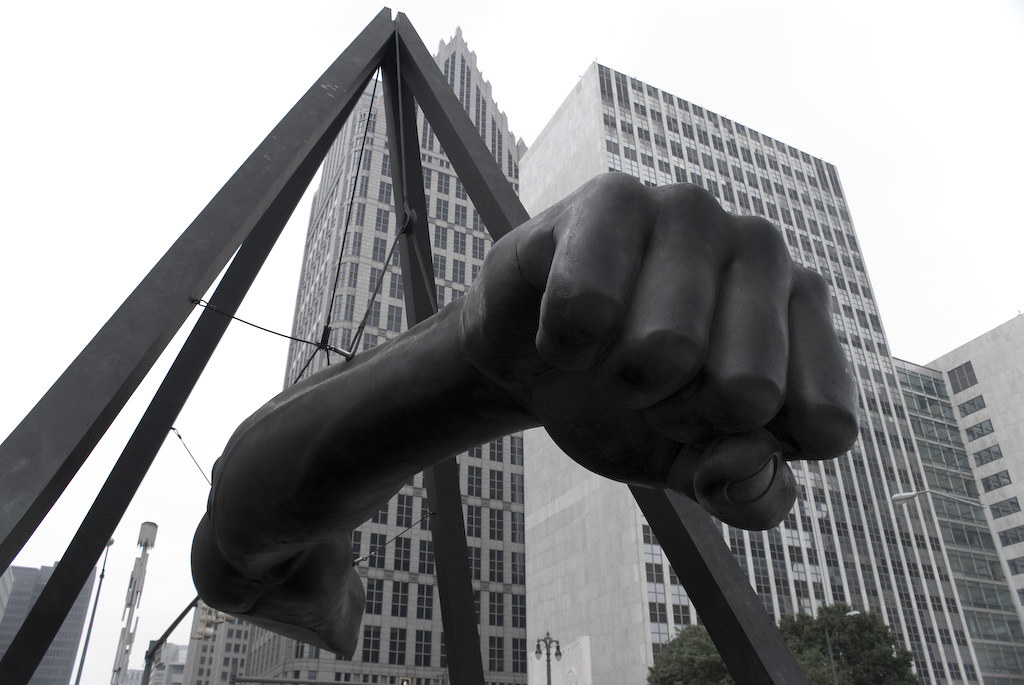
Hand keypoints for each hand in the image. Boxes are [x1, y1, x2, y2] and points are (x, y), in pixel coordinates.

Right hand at [461, 174, 856, 528]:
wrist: (527, 355)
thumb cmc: (624, 403)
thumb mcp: (689, 467)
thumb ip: (744, 494)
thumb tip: (746, 463)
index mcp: (805, 316)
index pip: (824, 424)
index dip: (749, 451)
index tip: (709, 426)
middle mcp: (765, 251)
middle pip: (748, 391)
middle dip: (678, 416)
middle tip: (648, 387)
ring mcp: (691, 213)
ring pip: (668, 348)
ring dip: (619, 380)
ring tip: (605, 351)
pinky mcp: (612, 197)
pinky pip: (588, 306)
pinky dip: (561, 345)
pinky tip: (560, 324)